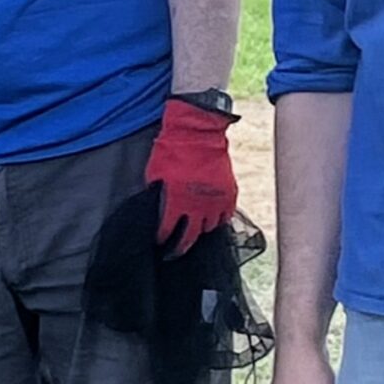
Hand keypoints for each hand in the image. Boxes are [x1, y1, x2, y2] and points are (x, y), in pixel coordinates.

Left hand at [147, 98, 238, 255]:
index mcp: (176, 201)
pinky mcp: (229, 193)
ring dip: (200, 231)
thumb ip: (157, 196)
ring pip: (209, 228)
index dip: (162, 239)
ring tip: (193, 232)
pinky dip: (217, 220)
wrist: (197, 132)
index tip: (158, 242)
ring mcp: (215, 200)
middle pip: (190, 237)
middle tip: (173, 252)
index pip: (168, 230)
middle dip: (180, 247)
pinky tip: (210, 221)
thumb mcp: (155, 176)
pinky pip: (225, 216)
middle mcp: (198, 205)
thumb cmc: (170, 151)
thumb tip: (154, 210)